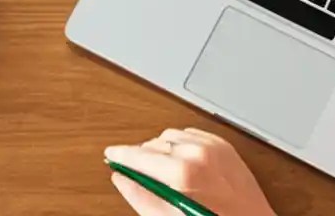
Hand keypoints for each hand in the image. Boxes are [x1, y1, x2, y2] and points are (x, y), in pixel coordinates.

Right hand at [105, 128, 275, 215]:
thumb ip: (142, 198)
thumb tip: (122, 179)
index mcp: (184, 172)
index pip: (140, 154)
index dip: (121, 154)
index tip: (111, 155)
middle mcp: (199, 152)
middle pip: (154, 143)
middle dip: (141, 156)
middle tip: (135, 171)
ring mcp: (213, 147)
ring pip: (171, 136)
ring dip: (161, 150)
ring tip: (161, 171)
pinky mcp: (224, 146)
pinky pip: (192, 135)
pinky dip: (181, 145)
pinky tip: (181, 162)